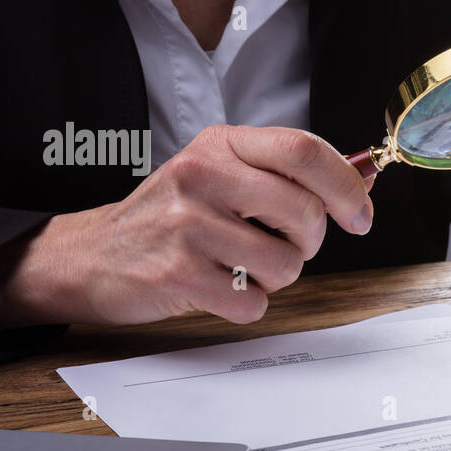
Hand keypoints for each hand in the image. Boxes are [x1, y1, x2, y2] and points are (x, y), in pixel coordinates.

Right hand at [0, 125, 373, 328]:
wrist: (89, 256)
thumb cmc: (169, 218)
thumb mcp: (218, 174)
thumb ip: (282, 176)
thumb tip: (360, 185)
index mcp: (221, 144)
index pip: (305, 150)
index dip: (347, 187)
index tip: (360, 217)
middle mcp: (202, 175)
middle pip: (305, 214)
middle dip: (309, 243)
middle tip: (284, 247)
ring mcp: (187, 224)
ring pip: (285, 265)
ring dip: (275, 278)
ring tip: (239, 267)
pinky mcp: (177, 274)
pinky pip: (254, 303)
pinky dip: (247, 306)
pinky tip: (217, 288)